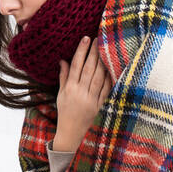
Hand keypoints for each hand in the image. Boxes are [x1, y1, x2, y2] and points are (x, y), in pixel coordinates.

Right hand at [54, 36, 111, 150]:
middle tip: (99, 38)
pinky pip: (106, 88)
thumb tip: (63, 60)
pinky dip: (109, 77)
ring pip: (99, 76)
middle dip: (94, 52)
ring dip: (103, 62)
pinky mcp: (100, 105)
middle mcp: (80, 92)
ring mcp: (91, 99)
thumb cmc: (65, 112)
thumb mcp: (61, 94)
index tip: (86, 39)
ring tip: (106, 48)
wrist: (71, 133)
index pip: (76, 65)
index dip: (81, 51)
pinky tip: (112, 67)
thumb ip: (63, 77)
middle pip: (89, 68)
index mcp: (69, 88)